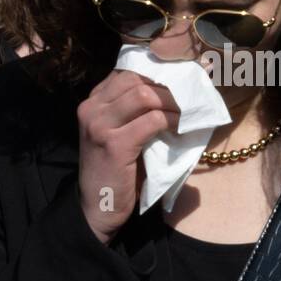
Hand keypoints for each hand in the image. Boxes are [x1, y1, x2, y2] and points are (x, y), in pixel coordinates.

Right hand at [77, 70, 179, 243]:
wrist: (97, 208)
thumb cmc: (113, 171)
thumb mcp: (116, 133)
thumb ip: (131, 111)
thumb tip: (171, 88)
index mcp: (92, 103)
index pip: (126, 71)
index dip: (157, 72)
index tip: (181, 78)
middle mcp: (90, 109)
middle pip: (136, 78)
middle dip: (168, 84)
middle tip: (190, 95)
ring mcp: (99, 126)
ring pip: (144, 94)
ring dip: (172, 102)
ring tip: (187, 111)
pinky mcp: (114, 144)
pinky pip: (153, 120)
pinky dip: (173, 121)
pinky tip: (182, 127)